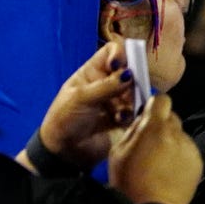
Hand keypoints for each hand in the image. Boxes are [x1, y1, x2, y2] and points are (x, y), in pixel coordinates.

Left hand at [25, 41, 136, 170]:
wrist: (66, 151)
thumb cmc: (65, 118)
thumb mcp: (80, 98)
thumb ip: (105, 87)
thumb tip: (129, 74)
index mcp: (93, 72)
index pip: (112, 52)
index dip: (119, 53)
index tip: (118, 65)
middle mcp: (109, 83)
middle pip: (130, 71)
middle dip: (131, 79)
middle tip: (127, 89)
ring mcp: (118, 101)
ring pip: (136, 92)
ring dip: (131, 99)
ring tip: (119, 111)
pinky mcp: (126, 120)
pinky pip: (139, 112)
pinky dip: (133, 114)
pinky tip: (120, 121)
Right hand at [108, 94, 202, 203]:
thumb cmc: (130, 182)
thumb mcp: (118, 151)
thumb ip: (132, 129)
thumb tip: (141, 118)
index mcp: (154, 128)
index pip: (162, 100)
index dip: (153, 106)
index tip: (147, 115)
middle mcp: (176, 134)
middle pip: (171, 117)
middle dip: (161, 125)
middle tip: (150, 142)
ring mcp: (190, 149)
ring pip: (180, 134)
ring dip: (170, 141)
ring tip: (159, 161)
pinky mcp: (198, 162)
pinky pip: (187, 150)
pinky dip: (179, 155)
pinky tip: (168, 170)